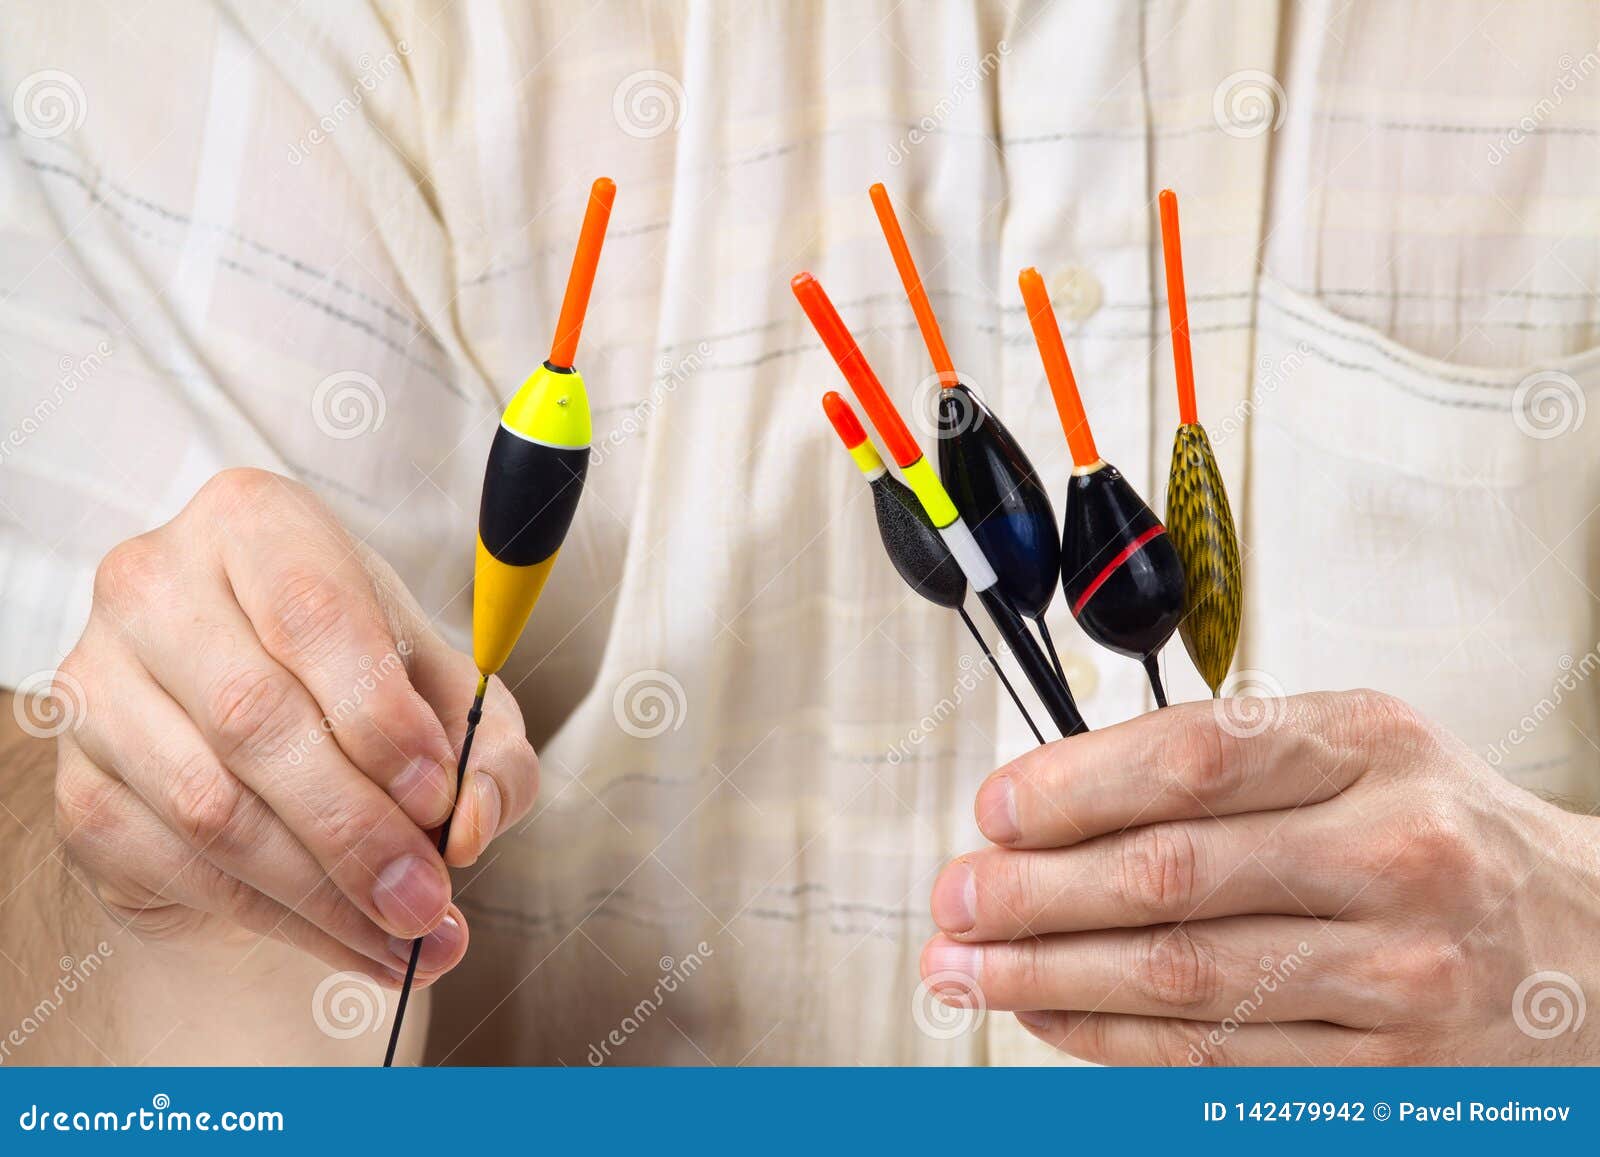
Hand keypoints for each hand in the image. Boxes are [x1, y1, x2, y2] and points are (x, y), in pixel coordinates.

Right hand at [53, 468, 537, 986]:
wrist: (264, 737)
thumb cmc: (366, 689)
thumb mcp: (452, 697)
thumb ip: (491, 750)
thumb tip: (470, 823)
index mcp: (256, 525)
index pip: (312, 614)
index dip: (381, 717)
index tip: (440, 798)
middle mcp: (155, 586)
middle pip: (254, 716)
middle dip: (357, 827)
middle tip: (428, 898)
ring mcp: (95, 685)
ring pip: (211, 806)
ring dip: (321, 890)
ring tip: (405, 934)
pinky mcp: (76, 783)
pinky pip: (174, 865)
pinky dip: (273, 918)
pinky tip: (344, 939)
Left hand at [921, 690, 1599, 1063]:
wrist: (1589, 942)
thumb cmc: (1444, 828)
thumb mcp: (1357, 749)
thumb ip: (1224, 762)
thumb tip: (1051, 801)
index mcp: (1374, 748)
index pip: (1195, 757)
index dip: (1074, 785)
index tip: (995, 809)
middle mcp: (1394, 855)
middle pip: (1170, 876)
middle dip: (1034, 893)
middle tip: (955, 900)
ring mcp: (1398, 973)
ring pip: (1181, 978)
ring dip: (1050, 977)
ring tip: (970, 968)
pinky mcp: (1389, 1069)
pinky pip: (1220, 1058)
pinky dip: (1115, 1040)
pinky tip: (1051, 1017)